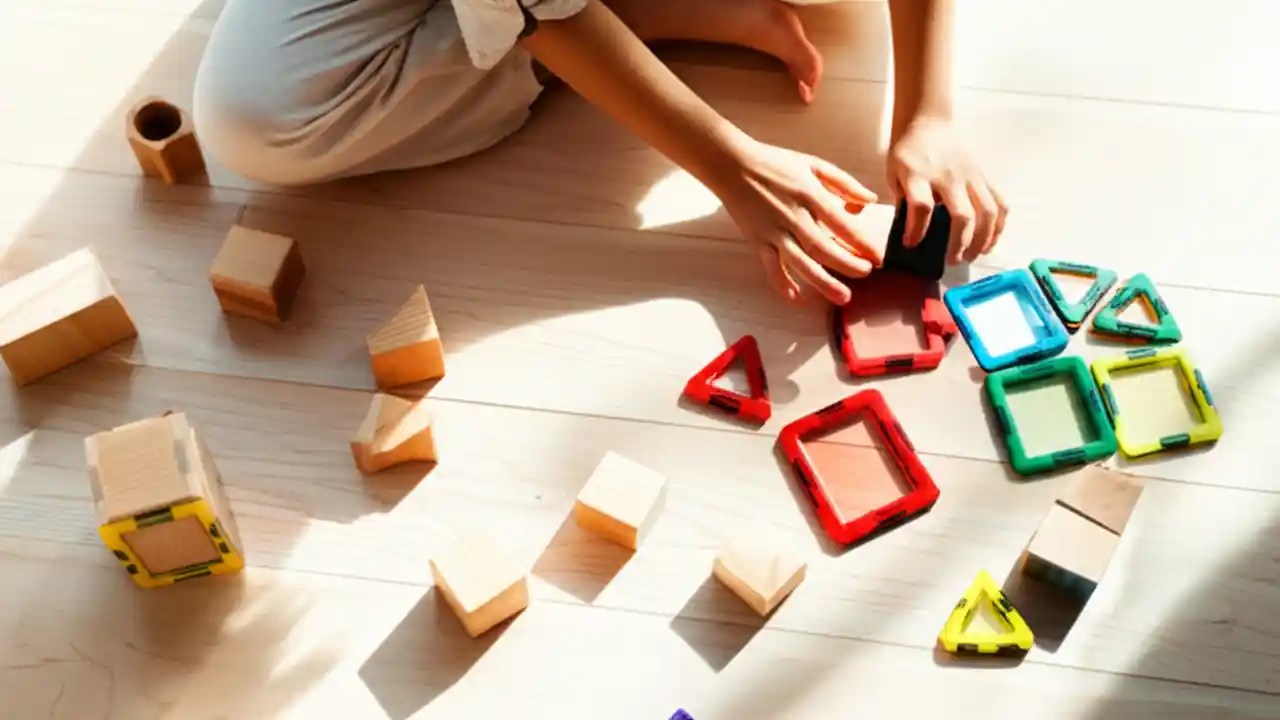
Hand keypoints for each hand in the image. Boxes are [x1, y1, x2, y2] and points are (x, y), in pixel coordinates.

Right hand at [713, 139, 882, 304]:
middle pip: (824, 248)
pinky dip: (781, 282)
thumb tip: (871, 200)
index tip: (878, 257)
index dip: (862, 243)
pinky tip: (796, 296)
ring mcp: (774, 231)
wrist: (733, 165)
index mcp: (810, 195)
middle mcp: (793, 216)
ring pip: (801, 262)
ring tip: (843, 296)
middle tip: (866, 273)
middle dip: (848, 264)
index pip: (842, 224)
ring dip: (823, 282)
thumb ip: (844, 183)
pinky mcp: (758, 240)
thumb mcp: (814, 164)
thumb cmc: (776, 163)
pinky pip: (770, 266)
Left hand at [887, 117, 1007, 263]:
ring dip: (983, 239)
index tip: (911, 245)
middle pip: (962, 215)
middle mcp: (948, 176)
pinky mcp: (984, 174)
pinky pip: (1000, 201)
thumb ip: (904, 201)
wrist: (927, 122)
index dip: (916, 230)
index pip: (921, 206)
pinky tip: (991, 239)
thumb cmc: (907, 152)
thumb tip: (913, 233)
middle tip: (952, 260)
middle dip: (959, 243)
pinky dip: (1000, 224)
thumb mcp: (894, 174)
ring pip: (987, 211)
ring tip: (974, 255)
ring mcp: (971, 174)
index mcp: (919, 175)